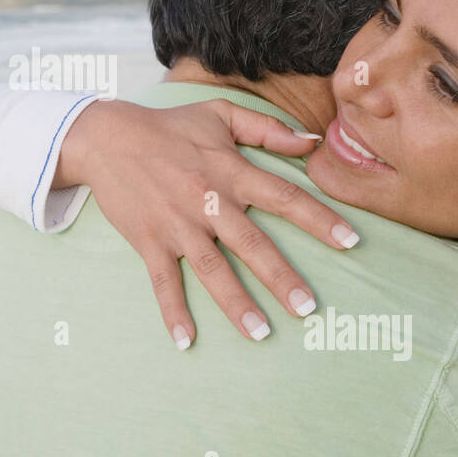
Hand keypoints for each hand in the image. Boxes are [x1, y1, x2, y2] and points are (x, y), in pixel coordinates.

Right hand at [56, 98, 358, 348]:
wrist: (106, 137)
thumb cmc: (168, 126)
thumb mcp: (220, 115)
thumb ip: (267, 129)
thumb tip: (311, 142)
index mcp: (231, 171)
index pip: (284, 197)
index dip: (320, 219)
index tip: (351, 242)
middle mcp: (208, 200)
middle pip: (252, 244)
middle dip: (282, 277)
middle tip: (309, 309)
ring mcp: (177, 224)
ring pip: (212, 269)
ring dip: (236, 303)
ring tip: (261, 333)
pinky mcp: (149, 240)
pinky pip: (162, 281)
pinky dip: (173, 312)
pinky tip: (185, 341)